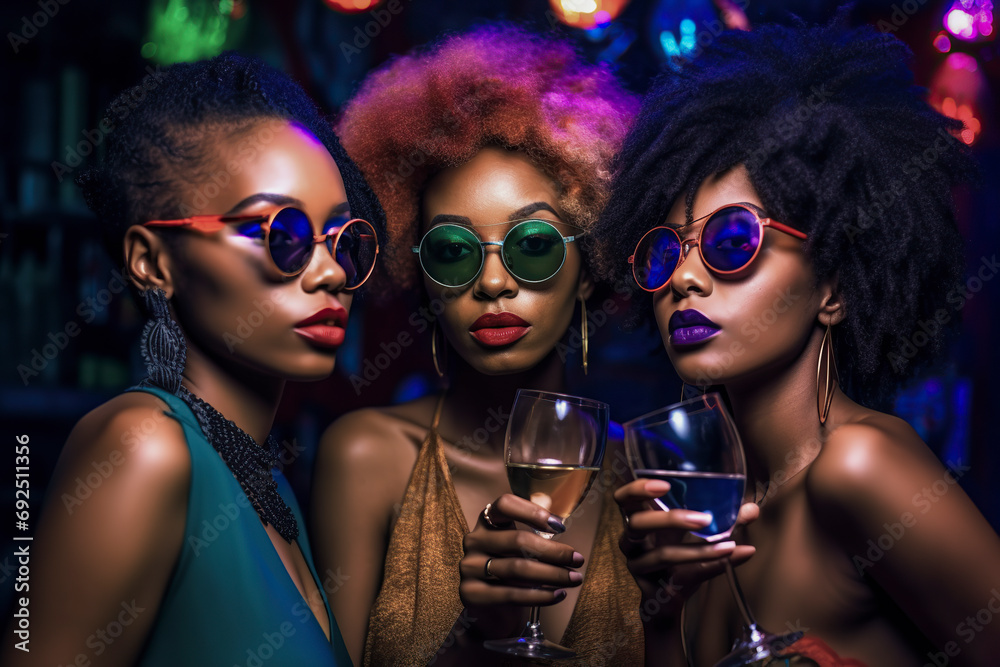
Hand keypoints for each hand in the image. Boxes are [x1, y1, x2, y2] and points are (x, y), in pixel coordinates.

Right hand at [459, 493, 584, 606]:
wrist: (490, 611)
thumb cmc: (512, 574)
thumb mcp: (520, 550)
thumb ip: (535, 538)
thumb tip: (566, 539)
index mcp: (487, 521)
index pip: (505, 504)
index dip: (533, 512)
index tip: (560, 527)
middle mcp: (475, 540)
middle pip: (517, 540)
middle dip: (554, 551)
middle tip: (578, 559)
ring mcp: (470, 566)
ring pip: (517, 568)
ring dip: (552, 574)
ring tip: (574, 579)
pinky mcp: (471, 593)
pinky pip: (511, 594)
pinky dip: (540, 596)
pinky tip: (558, 595)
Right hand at [615, 479, 757, 615]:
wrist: (665, 599)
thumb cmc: (676, 559)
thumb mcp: (696, 535)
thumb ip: (722, 520)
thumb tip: (753, 508)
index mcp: (639, 519)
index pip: (624, 499)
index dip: (637, 489)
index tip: (664, 484)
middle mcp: (632, 541)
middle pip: (636, 524)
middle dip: (669, 518)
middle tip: (704, 519)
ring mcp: (638, 565)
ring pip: (661, 554)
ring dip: (697, 550)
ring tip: (727, 545)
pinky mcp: (650, 588)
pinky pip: (679, 576)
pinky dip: (706, 567)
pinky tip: (728, 559)